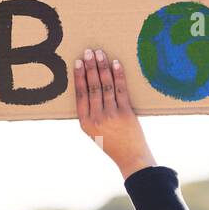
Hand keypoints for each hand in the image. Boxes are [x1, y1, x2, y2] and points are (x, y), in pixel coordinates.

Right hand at [74, 48, 154, 178]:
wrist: (130, 157)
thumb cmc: (111, 143)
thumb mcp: (93, 131)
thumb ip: (89, 113)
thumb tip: (87, 87)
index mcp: (85, 123)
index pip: (80, 94)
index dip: (79, 77)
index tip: (78, 62)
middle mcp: (96, 118)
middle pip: (92, 87)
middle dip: (90, 67)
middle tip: (89, 52)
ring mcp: (111, 115)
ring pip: (105, 86)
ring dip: (103, 67)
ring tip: (100, 54)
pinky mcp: (125, 113)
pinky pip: (120, 90)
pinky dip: (118, 75)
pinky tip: (115, 64)